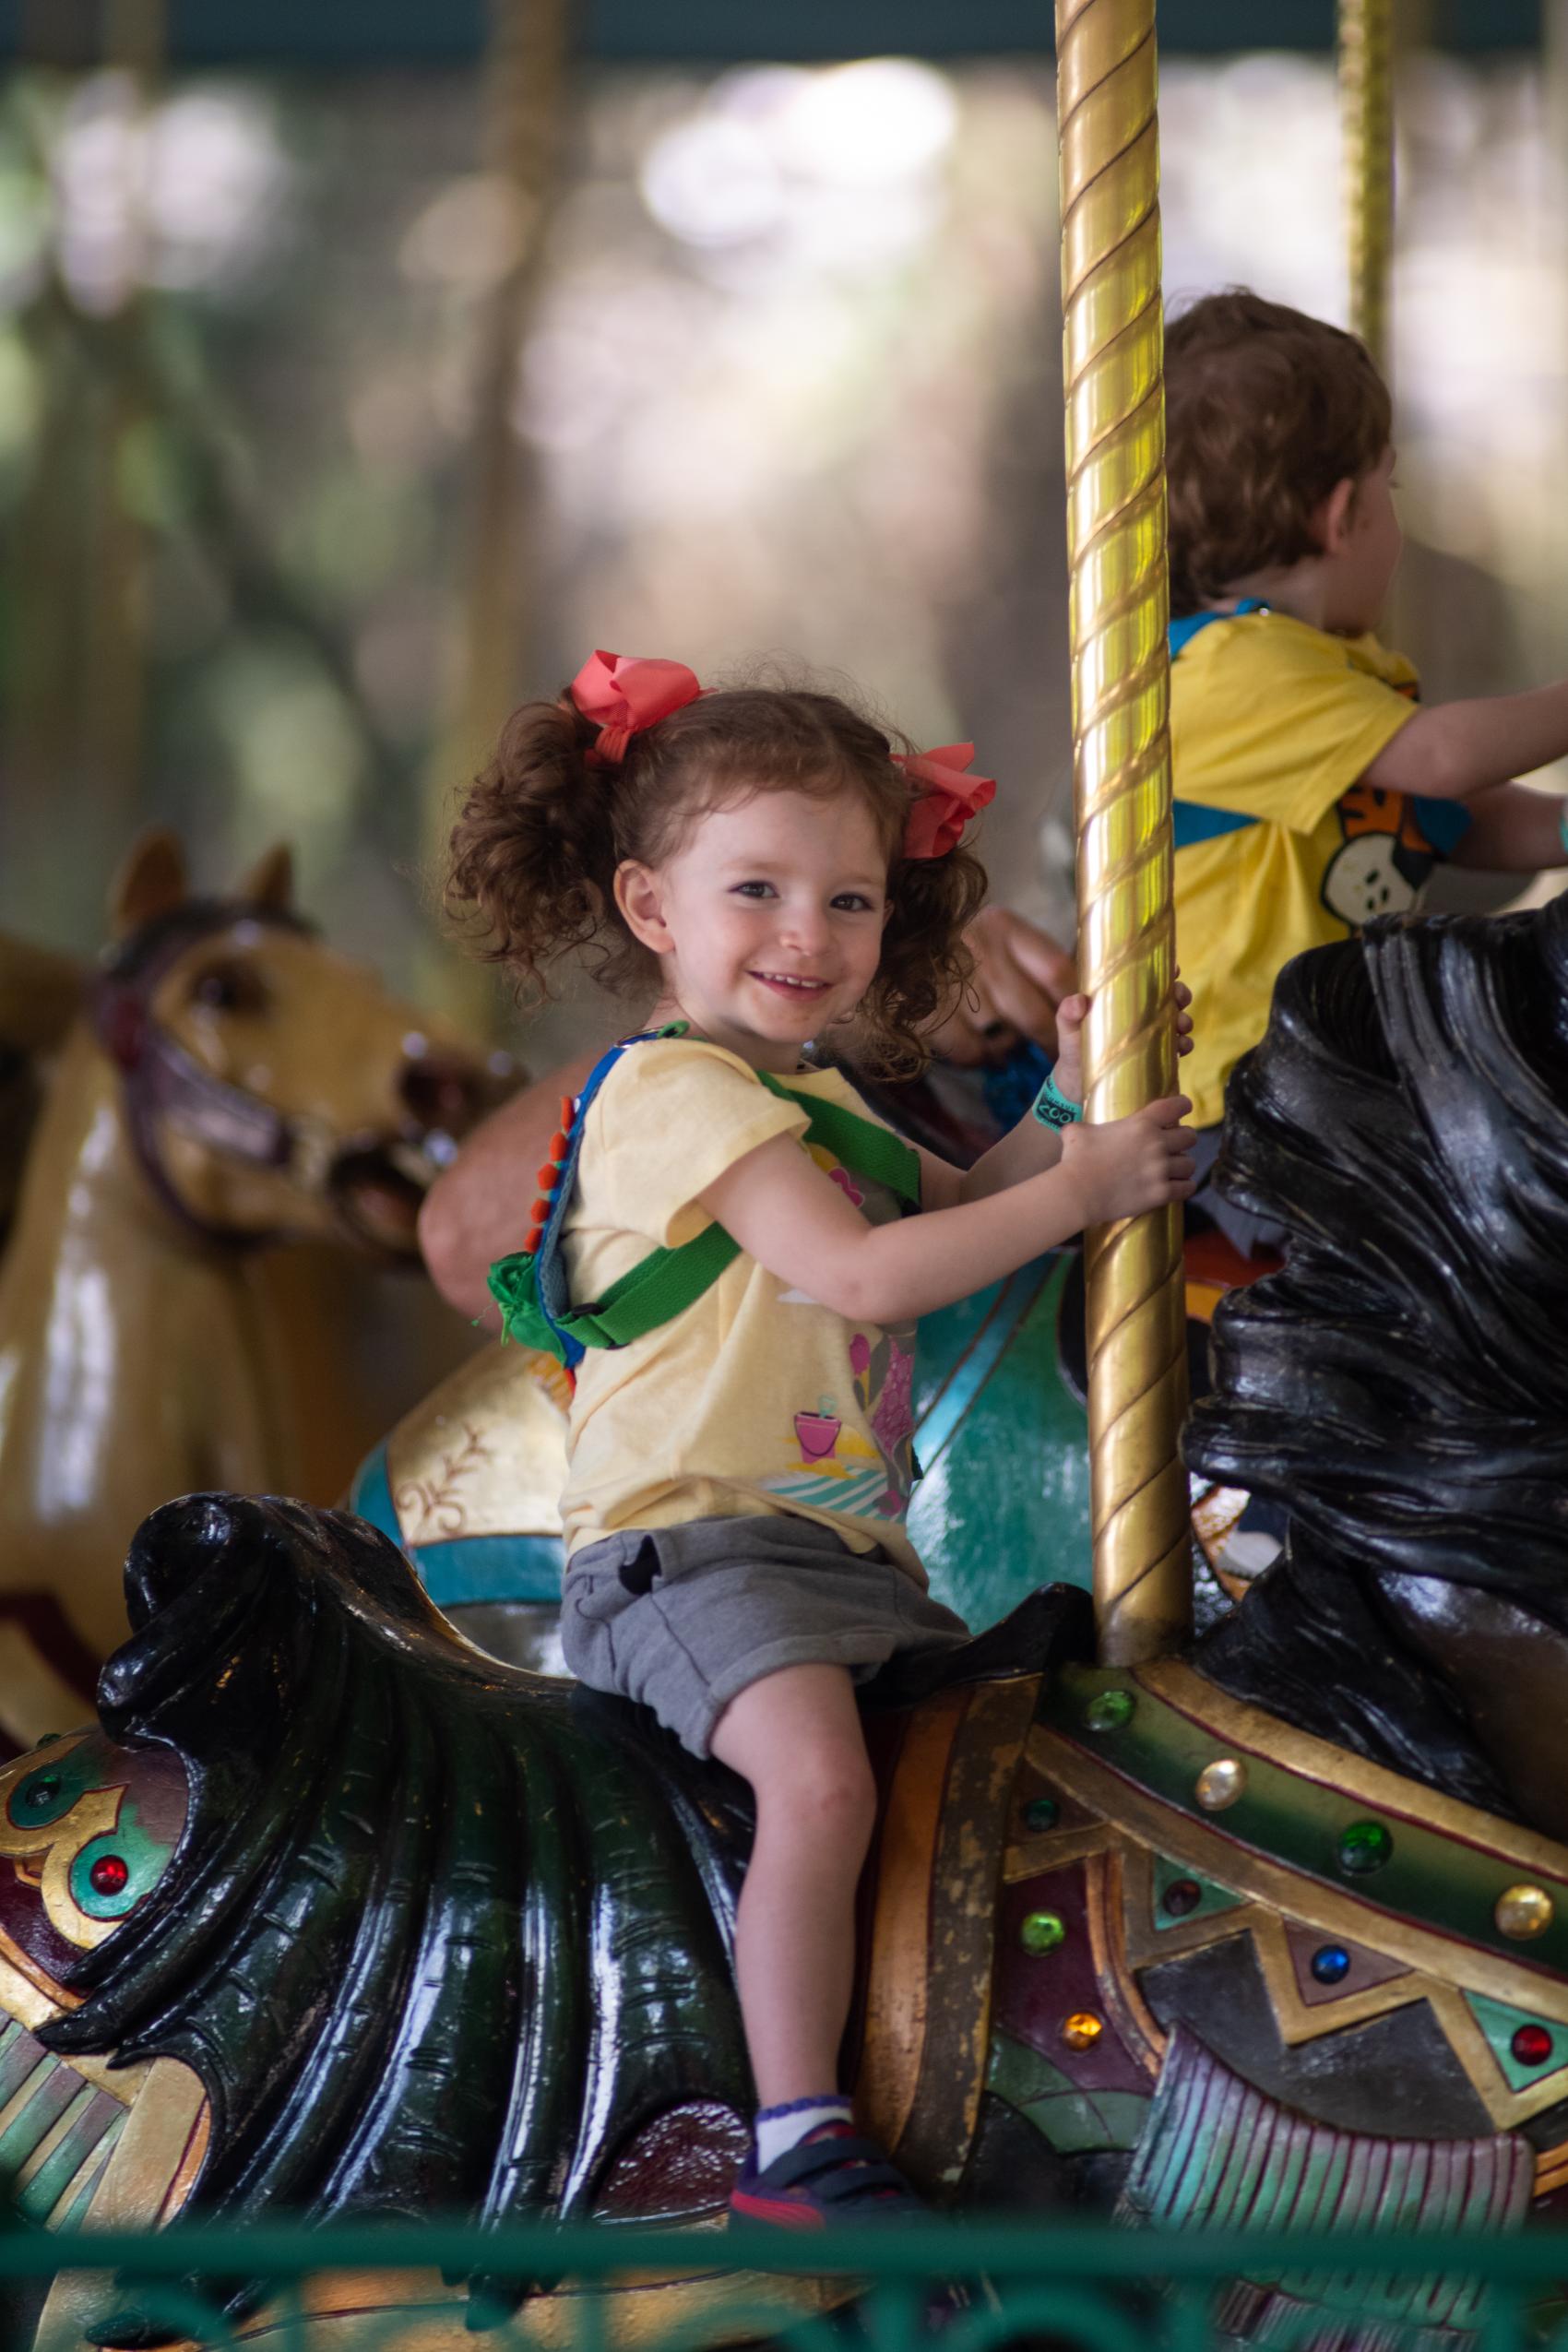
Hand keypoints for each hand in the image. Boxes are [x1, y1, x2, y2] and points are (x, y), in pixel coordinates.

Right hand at [929, 908, 1077, 1065]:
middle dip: (1046, 1040)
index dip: (1073, 1007)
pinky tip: (978, 1053)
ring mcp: (950, 978)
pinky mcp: (924, 1007)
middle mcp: (979, 946)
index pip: (1056, 971)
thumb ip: (1030, 961)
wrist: (884, 945)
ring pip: (1000, 1034)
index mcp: (1003, 925)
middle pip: (1032, 1010)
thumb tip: (1078, 1004)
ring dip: (1007, 1049)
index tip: (1081, 1027)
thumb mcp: (991, 938)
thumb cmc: (947, 949)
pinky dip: (977, 1057)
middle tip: (1050, 1053)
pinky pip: (967, 1048)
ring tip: (1004, 1048)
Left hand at [1050, 977, 1190, 1111]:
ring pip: (1178, 1020)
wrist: (1078, 1087)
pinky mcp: (1157, 1057)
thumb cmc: (1073, 1050)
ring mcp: (1151, 1035)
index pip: (1147, 978)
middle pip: (1169, 997)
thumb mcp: (1068, 1029)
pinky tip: (1182, 1047)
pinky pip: (1178, 1048)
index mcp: (1122, 999)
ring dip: (1185, 1019)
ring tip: (1182, 1026)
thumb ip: (1068, 1014)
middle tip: (1180, 999)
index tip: (1174, 968)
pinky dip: (1185, 1045)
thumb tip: (1079, 1001)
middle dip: (1181, 994)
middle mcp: (1141, 1015)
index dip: (1164, 970)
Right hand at [1059, 1096, 1194, 1223]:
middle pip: (1189, 1136)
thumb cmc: (1075, 1160)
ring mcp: (1160, 1170)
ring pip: (1189, 1163)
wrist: (1077, 1192)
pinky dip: (1184, 1186)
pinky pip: (1187, 1188)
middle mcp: (1156, 1144)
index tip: (1183, 1108)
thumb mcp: (1078, 1132)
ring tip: (1174, 1168)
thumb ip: (1085, 1126)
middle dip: (1184, 1139)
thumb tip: (1073, 1130)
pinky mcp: (1161, 1193)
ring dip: (1182, 1165)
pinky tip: (1178, 1186)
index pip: (1175, 1107)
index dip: (1183, 1105)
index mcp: (1141, 1124)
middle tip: (1175, 1145)